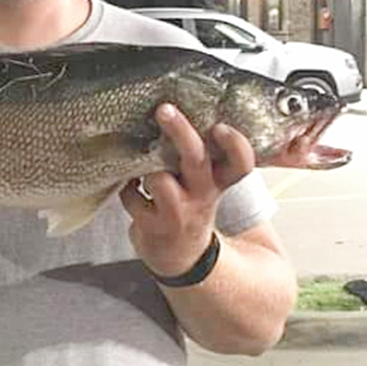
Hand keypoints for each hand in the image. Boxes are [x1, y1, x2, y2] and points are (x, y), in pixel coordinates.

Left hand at [119, 103, 254, 277]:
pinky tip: (129, 184)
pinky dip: (126, 187)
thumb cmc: (190, 206)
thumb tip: (187, 109)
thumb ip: (204, 156)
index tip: (221, 126)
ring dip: (146, 167)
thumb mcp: (208, 185)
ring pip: (160, 179)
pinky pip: (131, 195)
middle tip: (164, 109)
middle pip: (196, 160)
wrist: (181, 256)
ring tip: (141, 163)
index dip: (235, 145)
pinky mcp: (151, 225)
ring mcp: (176, 212)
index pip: (240, 163)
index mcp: (218, 182)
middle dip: (180, 132)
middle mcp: (201, 195)